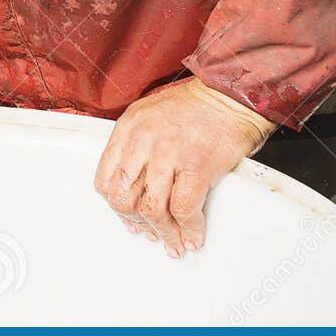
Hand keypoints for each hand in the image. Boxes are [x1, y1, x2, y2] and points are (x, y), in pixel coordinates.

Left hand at [93, 77, 275, 257]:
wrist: (230, 94)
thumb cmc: (197, 106)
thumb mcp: (151, 115)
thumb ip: (137, 144)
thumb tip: (137, 183)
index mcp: (129, 127)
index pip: (105, 177)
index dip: (115, 205)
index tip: (127, 216)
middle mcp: (143, 140)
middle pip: (123, 197)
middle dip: (136, 223)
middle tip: (150, 232)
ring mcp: (168, 153)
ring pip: (152, 209)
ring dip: (164, 233)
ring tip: (174, 241)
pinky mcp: (196, 165)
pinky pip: (183, 209)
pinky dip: (189, 228)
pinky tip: (193, 234)